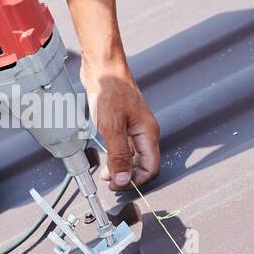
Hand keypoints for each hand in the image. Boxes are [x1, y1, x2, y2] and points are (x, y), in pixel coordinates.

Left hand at [83, 61, 159, 187]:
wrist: (102, 67)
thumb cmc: (110, 90)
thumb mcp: (112, 127)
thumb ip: (119, 155)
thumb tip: (124, 180)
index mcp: (147, 133)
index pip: (151, 168)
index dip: (135, 180)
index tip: (117, 185)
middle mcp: (143, 132)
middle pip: (141, 164)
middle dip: (126, 175)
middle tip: (107, 179)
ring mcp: (133, 128)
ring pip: (131, 156)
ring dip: (118, 166)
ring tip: (103, 170)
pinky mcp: (122, 124)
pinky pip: (122, 146)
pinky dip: (113, 154)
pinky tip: (102, 155)